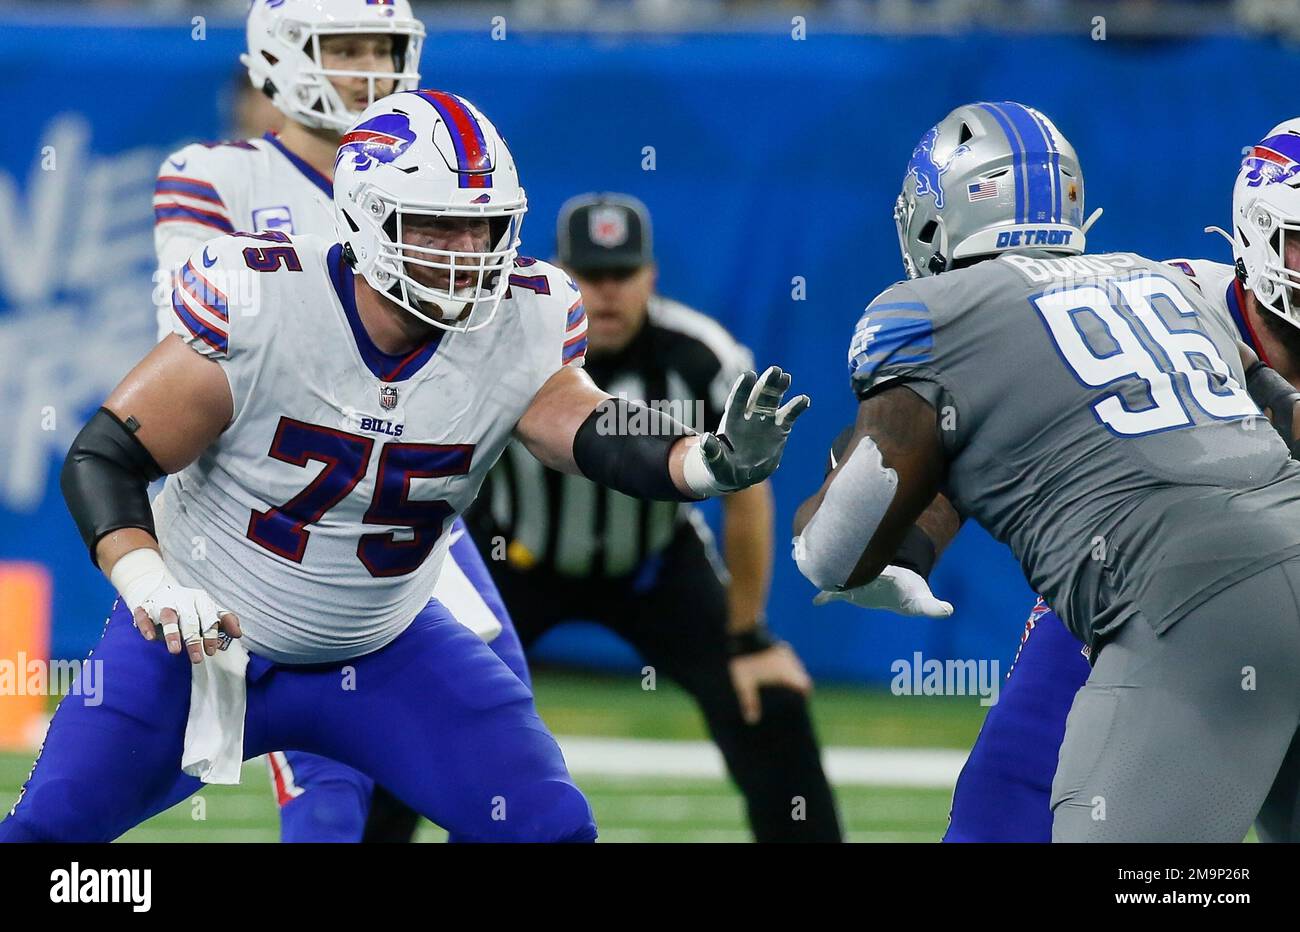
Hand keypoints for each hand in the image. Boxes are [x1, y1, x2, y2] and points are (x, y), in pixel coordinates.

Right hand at [111, 549, 241, 663]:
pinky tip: (151, 638)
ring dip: (172, 634)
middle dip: (194, 640)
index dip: (211, 634)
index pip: (208, 616)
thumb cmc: (189, 607)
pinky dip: (146, 626)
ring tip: (175, 651)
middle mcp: (182, 599)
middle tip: (198, 659)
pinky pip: (143, 615)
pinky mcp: (145, 607)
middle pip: (190, 620)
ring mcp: (163, 603)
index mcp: (200, 599)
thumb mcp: (208, 610)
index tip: (212, 651)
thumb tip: (238, 634)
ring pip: (168, 616)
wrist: (159, 590)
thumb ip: (224, 620)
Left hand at [684, 366, 809, 496]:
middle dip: (766, 383)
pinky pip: (789, 417)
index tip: (749, 375)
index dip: (743, 388)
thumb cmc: (723, 467)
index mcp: (731, 421)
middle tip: (775, 370)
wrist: (739, 474)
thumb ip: (711, 452)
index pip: (737, 401)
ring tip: (786, 378)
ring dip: (779, 389)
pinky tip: (804, 400)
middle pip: (757, 396)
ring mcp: (765, 422)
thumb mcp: (715, 463)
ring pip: (773, 401)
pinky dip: (796, 408)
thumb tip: (705, 439)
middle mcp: (749, 417)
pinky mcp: (779, 431)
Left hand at [728, 642, 812, 724]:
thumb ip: (749, 702)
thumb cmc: (745, 660)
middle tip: (789, 692)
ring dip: (789, 672)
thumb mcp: (744, 684)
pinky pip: (785, 656)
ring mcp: (785, 651)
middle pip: (801, 675)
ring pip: (794, 664)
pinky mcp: (778, 644)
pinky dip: (782, 662)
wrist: (744, 633)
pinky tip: (771, 666)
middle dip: (797, 683)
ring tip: (779, 680)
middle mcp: (789, 662)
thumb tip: (752, 720)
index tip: (803, 699)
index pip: (805, 685)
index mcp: (786, 673)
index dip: (805, 693)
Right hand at [812, 564, 952, 617]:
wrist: (897, 590)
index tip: (873, 574)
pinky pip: (833, 593)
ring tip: (816, 574)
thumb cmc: (910, 592)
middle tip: (832, 562)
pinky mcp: (849, 593)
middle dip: (846, 568)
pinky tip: (816, 602)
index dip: (876, 572)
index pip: (878, 572)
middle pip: (854, 570)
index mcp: (885, 576)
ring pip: (840, 578)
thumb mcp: (921, 600)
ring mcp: (856, 584)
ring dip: (830, 577)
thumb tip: (948, 610)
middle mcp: (867, 576)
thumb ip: (933, 606)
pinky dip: (825, 597)